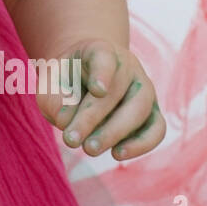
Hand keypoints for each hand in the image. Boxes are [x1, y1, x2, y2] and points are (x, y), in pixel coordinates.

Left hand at [36, 39, 165, 160]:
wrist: (84, 78)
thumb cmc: (65, 80)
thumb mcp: (50, 83)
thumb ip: (54, 98)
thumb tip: (66, 122)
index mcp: (100, 51)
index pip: (104, 57)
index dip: (103, 73)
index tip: (97, 90)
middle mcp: (128, 67)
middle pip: (118, 90)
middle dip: (93, 117)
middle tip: (70, 139)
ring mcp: (144, 90)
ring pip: (140, 110)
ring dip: (114, 133)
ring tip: (89, 149)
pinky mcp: (152, 113)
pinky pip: (156, 129)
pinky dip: (141, 144)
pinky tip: (117, 154)